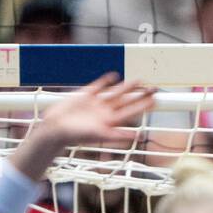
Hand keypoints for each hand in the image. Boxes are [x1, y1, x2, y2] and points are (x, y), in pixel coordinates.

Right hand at [39, 73, 155, 147]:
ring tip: (139, 80)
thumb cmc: (76, 135)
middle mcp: (105, 112)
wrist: (56, 128)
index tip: (156, 100)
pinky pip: (98, 87)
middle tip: (154, 88)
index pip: (131, 112)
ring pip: (115, 93)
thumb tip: (137, 136)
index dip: (143, 106)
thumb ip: (118, 135)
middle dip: (140, 95)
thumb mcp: (99, 135)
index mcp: (110, 122)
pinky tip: (114, 75)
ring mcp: (96, 104)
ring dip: (127, 87)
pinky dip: (106, 81)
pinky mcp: (85, 96)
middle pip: (127, 102)